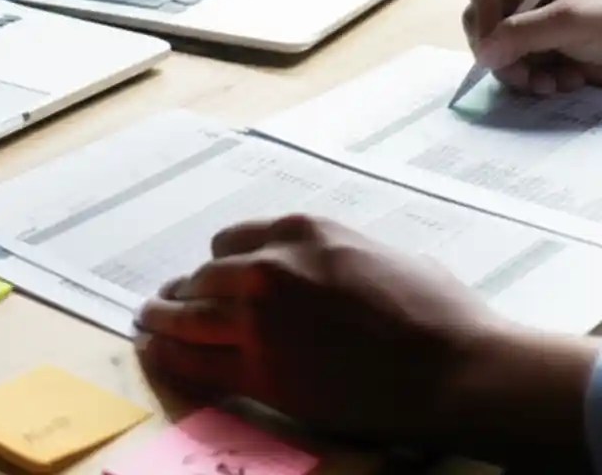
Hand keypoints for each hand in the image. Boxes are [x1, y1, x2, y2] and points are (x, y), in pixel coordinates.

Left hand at [136, 215, 597, 465]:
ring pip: (186, 315)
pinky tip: (154, 353)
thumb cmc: (439, 311)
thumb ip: (339, 256)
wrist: (454, 365)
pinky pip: (194, 360)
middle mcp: (270, 266)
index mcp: (302, 232)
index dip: (219, 264)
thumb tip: (333, 269)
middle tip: (173, 303)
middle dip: (189, 291)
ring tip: (148, 322)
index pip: (232, 242)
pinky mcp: (259, 369)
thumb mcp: (382, 254)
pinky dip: (168, 356)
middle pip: (204, 277)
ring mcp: (259, 319)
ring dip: (162, 318)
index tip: (213, 278)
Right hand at [464, 0, 601, 94]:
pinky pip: (518, 70)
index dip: (483, 17)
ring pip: (499, 53)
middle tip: (522, 75)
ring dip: (521, 74)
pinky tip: (564, 82)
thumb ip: (520, 35)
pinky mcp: (544, 53)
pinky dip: (536, 81)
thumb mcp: (567, 22)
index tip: (496, 46)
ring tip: (549, 84)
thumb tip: (482, 55)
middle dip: (502, 55)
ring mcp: (534, 26)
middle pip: (484, 25)